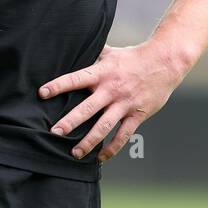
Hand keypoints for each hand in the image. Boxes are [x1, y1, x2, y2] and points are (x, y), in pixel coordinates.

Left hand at [38, 42, 185, 162]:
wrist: (164, 62)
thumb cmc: (133, 57)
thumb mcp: (110, 53)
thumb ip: (92, 55)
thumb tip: (72, 49)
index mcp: (102, 73)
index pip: (76, 79)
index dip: (59, 85)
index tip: (42, 93)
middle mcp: (111, 90)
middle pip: (87, 108)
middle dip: (70, 121)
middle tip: (54, 133)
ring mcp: (124, 104)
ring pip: (104, 126)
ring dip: (88, 141)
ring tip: (74, 153)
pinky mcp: (137, 114)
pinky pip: (123, 135)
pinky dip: (112, 148)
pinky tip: (101, 157)